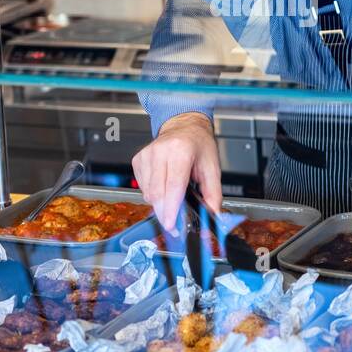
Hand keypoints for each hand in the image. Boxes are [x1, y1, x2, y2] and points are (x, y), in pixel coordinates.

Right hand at [131, 112, 222, 230]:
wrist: (184, 126)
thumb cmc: (198, 145)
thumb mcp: (212, 167)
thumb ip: (213, 194)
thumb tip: (212, 215)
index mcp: (181, 151)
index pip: (173, 185)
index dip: (171, 208)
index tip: (171, 224)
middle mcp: (160, 151)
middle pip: (157, 193)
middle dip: (165, 213)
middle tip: (175, 223)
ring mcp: (146, 155)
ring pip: (148, 193)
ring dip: (160, 203)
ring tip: (173, 195)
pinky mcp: (138, 159)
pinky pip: (142, 187)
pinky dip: (153, 193)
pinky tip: (163, 185)